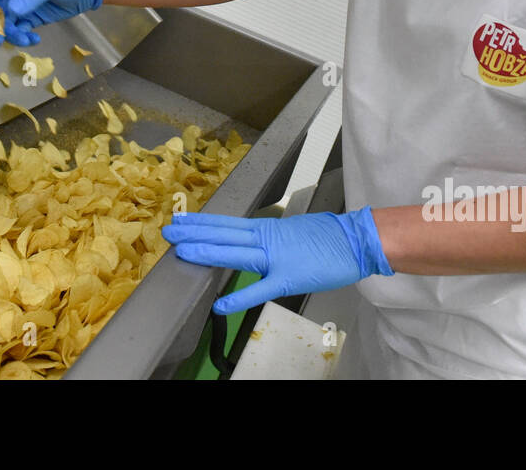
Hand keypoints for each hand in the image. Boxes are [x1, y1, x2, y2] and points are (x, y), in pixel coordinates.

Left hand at [161, 208, 393, 314]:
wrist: (355, 241)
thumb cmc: (328, 237)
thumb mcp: (292, 229)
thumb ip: (269, 236)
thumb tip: (253, 239)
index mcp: (267, 228)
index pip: (227, 224)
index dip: (203, 223)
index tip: (182, 220)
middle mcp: (266, 239)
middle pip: (224, 234)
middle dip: (195, 233)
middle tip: (170, 231)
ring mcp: (275, 258)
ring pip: (235, 253)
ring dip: (208, 252)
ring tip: (184, 252)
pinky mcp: (287, 278)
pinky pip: (258, 289)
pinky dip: (238, 298)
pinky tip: (220, 305)